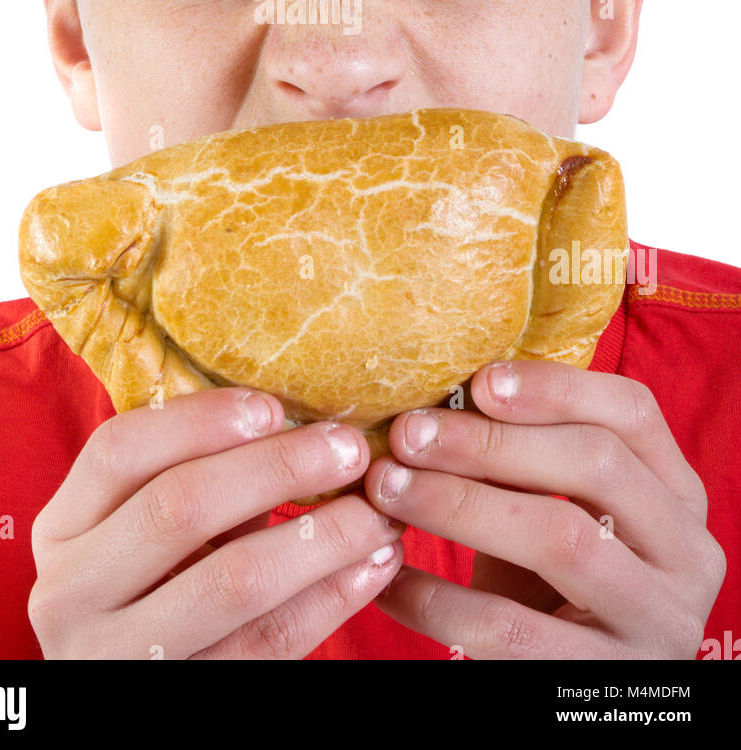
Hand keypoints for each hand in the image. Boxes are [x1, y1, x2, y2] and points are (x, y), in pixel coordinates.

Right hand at [28, 387, 404, 658]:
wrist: (130, 683)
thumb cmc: (152, 587)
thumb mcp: (142, 532)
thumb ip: (192, 479)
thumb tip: (298, 420)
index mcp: (61, 529)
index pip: (118, 450)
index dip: (199, 420)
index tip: (273, 406)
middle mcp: (70, 593)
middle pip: (178, 507)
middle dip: (276, 468)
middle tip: (348, 449)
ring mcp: (118, 657)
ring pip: (231, 581)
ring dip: (319, 538)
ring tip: (378, 512)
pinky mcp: (178, 700)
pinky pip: (267, 644)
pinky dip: (330, 599)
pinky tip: (372, 567)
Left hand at [365, 360, 725, 658]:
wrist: (574, 693)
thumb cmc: (553, 583)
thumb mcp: (555, 513)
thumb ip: (519, 459)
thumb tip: (433, 405)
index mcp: (677, 495)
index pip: (632, 412)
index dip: (555, 387)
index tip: (477, 381)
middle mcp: (687, 554)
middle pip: (595, 464)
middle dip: (489, 442)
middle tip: (408, 435)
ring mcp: (658, 621)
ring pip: (559, 538)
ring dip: (458, 504)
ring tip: (388, 490)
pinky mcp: (605, 680)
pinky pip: (509, 628)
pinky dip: (437, 598)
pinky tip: (388, 578)